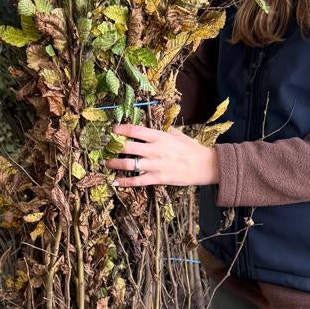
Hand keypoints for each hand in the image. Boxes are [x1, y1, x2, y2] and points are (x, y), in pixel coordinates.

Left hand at [105, 124, 219, 188]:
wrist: (204, 166)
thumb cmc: (191, 148)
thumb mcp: (177, 134)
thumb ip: (163, 130)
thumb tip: (152, 126)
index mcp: (159, 136)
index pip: (135, 131)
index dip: (121, 129)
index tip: (112, 129)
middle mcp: (155, 150)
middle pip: (128, 147)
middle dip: (114, 146)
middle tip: (105, 146)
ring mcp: (155, 165)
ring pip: (129, 164)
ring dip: (115, 164)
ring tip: (106, 163)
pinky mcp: (158, 178)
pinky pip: (138, 181)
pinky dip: (125, 182)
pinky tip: (115, 182)